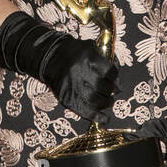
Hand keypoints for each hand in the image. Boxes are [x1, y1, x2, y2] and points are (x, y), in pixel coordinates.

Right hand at [0, 12, 116, 119]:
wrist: (48, 57)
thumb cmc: (73, 52)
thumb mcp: (90, 47)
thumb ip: (105, 58)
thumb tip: (118, 76)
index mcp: (88, 57)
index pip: (109, 72)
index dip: (116, 79)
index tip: (116, 82)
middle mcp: (80, 72)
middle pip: (103, 87)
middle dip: (111, 92)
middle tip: (112, 92)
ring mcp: (72, 86)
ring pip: (95, 101)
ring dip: (105, 103)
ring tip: (107, 102)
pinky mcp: (66, 97)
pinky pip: (84, 110)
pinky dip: (96, 116)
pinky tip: (104, 119)